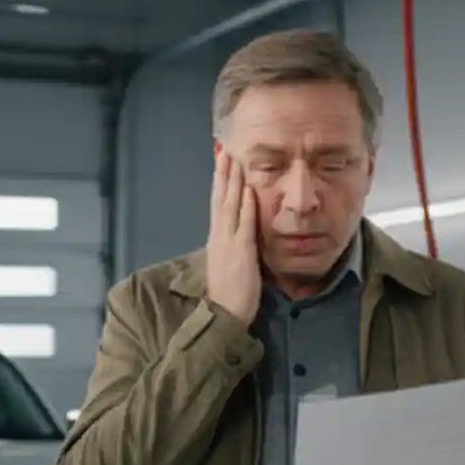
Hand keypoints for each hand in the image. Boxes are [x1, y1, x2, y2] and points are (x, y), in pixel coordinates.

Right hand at [206, 152, 260, 324]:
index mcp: (217, 239)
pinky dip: (245, 206)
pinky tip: (248, 190)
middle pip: (220, 199)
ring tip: (234, 160)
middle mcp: (219, 236)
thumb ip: (231, 246)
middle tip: (224, 151)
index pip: (217, 205)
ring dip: (232, 182)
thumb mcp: (227, 263)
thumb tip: (236, 233)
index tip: (222, 164)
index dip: (219, 184)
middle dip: (223, 174)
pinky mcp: (241, 252)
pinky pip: (244, 224)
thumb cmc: (228, 293)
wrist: (224, 313)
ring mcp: (229, 243)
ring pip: (229, 206)